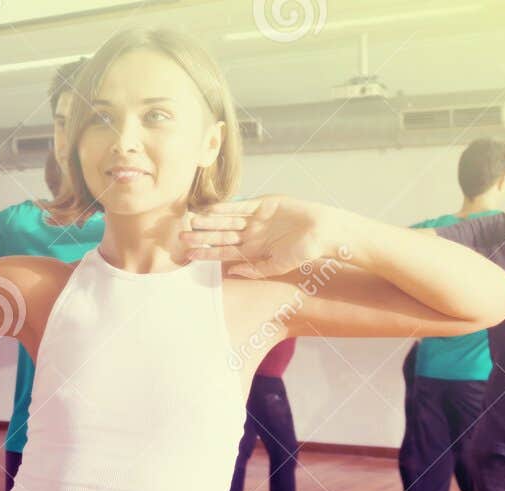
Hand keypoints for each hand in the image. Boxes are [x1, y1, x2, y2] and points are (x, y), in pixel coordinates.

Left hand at [182, 196, 346, 277]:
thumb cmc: (303, 252)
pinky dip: (226, 207)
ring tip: (191, 222)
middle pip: (221, 235)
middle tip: (181, 237)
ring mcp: (256, 219)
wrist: (322, 231)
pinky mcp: (263, 204)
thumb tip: (232, 272)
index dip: (206, 253)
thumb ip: (255, 270)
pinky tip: (210, 209)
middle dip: (201, 237)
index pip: (223, 252)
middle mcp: (250, 234)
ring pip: (227, 220)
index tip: (188, 256)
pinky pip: (240, 206)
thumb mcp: (277, 266)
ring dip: (210, 221)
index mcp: (252, 250)